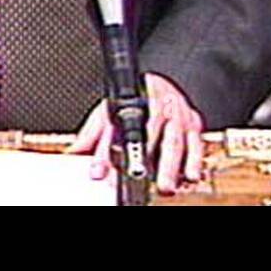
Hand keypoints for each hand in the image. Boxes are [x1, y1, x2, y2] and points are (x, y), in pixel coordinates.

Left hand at [69, 72, 204, 193]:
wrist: (161, 84)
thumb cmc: (135, 100)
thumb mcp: (109, 111)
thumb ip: (92, 135)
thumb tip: (74, 154)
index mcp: (135, 97)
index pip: (119, 125)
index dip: (109, 149)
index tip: (100, 169)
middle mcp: (160, 104)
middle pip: (150, 131)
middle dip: (144, 157)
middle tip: (140, 178)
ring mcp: (178, 114)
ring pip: (176, 140)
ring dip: (172, 165)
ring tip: (166, 185)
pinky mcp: (194, 125)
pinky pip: (196, 144)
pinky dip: (194, 162)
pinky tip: (190, 176)